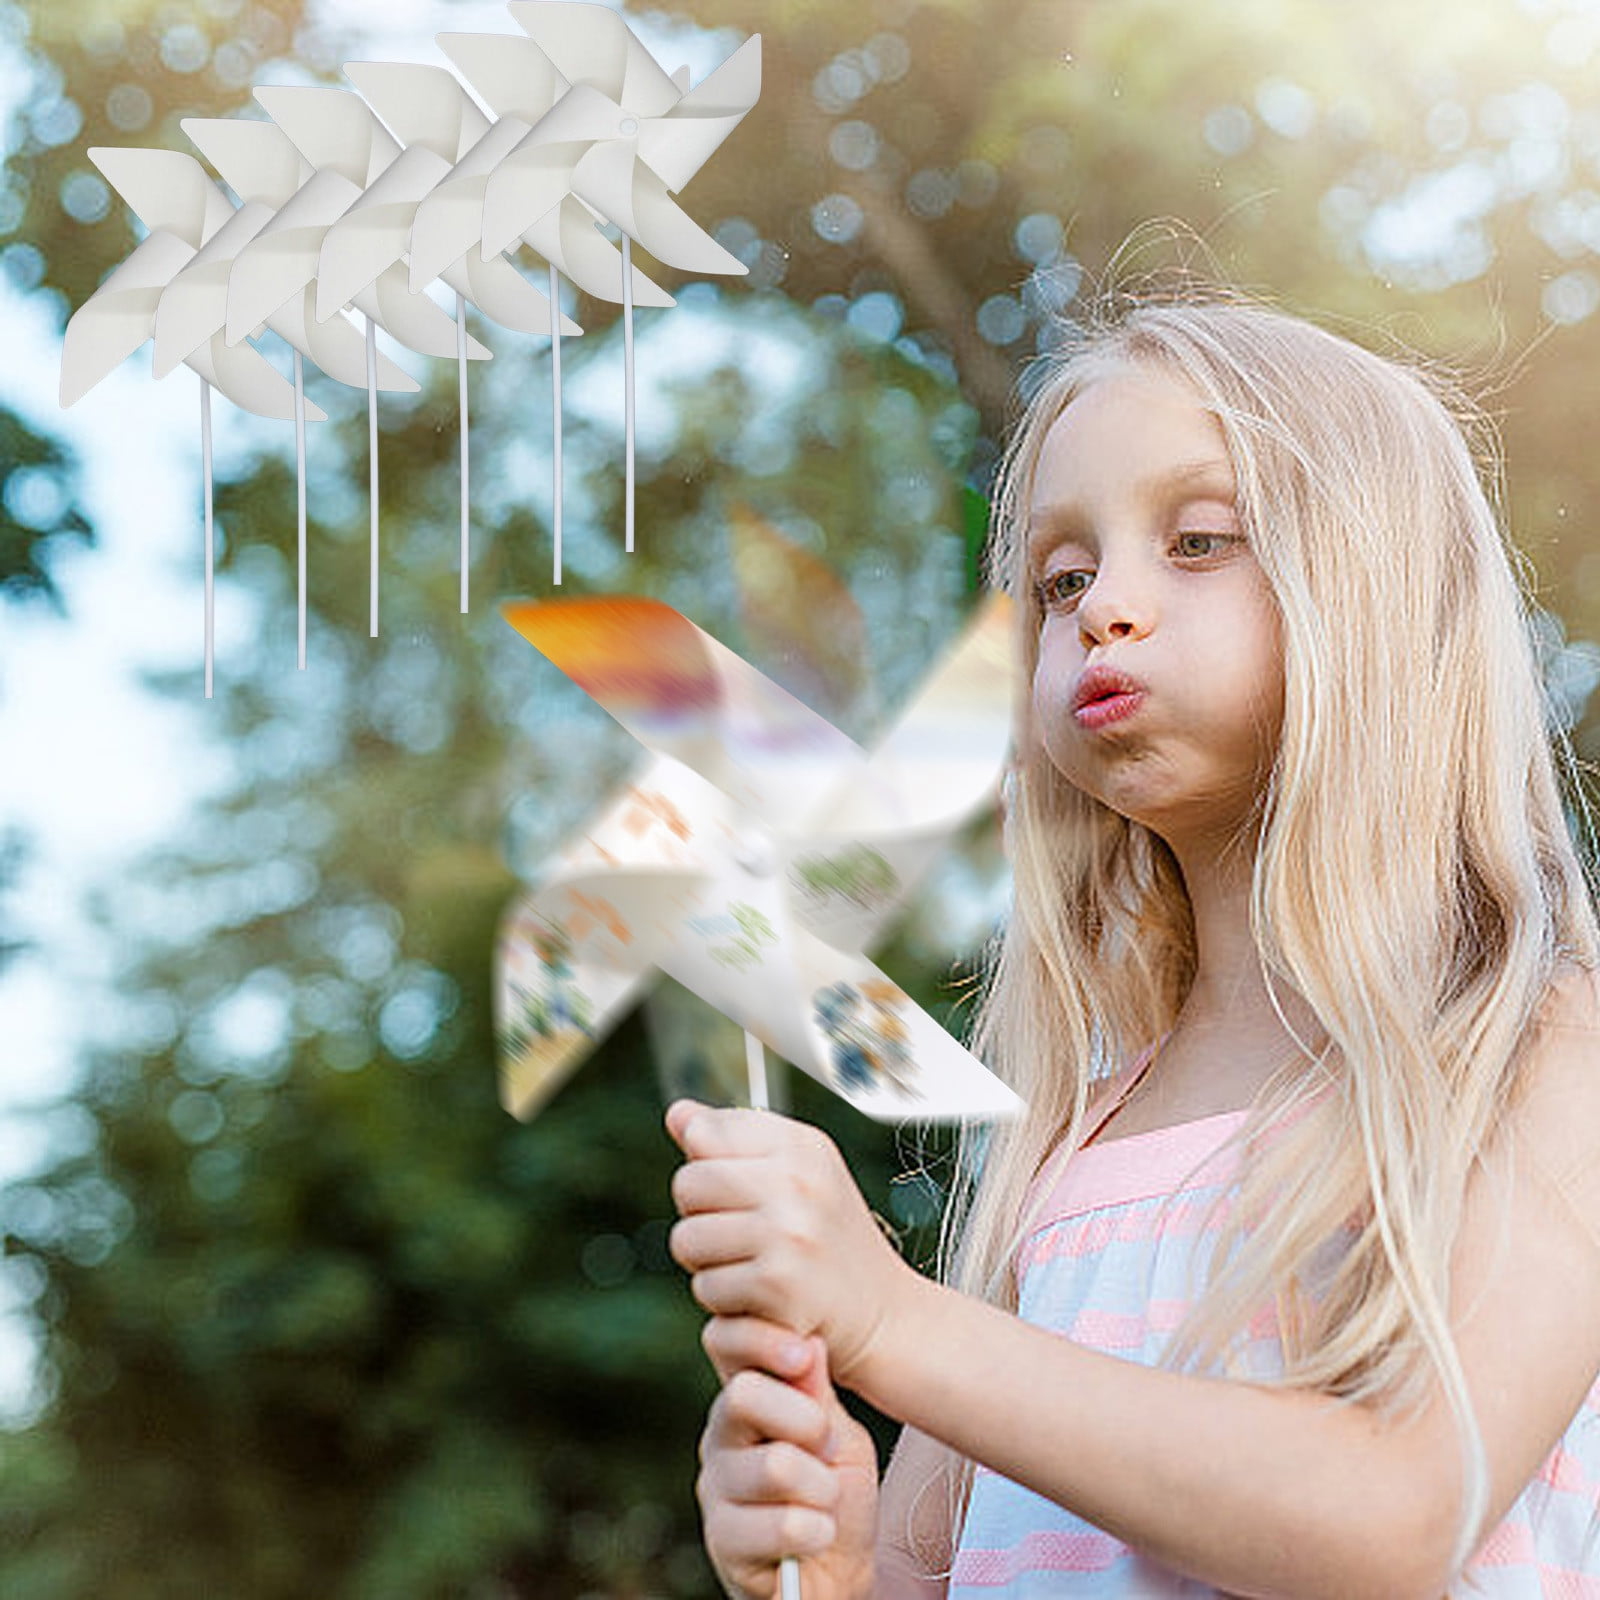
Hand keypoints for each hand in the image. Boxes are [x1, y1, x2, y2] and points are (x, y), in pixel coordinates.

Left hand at [665, 1100, 915, 1391]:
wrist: (885, 1314)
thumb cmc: (829, 1240)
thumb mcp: (796, 1175)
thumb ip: (734, 1141)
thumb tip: (678, 1114)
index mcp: (801, 1144)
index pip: (704, 1131)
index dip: (708, 1166)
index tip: (738, 1190)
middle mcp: (797, 1180)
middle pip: (688, 1183)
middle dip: (699, 1216)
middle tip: (738, 1237)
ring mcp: (788, 1232)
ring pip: (687, 1239)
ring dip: (706, 1264)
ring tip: (750, 1267)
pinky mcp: (777, 1283)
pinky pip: (706, 1287)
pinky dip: (724, 1300)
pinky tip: (760, 1298)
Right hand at [696, 1317, 879, 1599]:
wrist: (836, 1577)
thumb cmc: (837, 1498)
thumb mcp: (840, 1438)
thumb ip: (818, 1396)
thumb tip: (811, 1339)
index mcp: (746, 1399)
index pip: (730, 1347)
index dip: (764, 1341)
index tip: (805, 1353)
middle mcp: (721, 1436)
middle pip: (744, 1396)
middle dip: (806, 1421)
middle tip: (828, 1449)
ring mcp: (716, 1488)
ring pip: (775, 1464)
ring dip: (822, 1488)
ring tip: (827, 1503)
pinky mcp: (722, 1542)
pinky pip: (782, 1525)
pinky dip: (817, 1531)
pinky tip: (817, 1537)